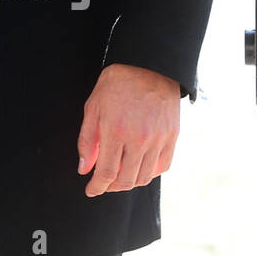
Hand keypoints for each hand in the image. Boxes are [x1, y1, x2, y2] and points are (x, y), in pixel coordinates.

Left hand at [77, 62, 179, 196]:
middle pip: (126, 180)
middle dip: (111, 187)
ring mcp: (158, 139)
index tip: (90, 190)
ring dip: (130, 182)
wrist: (148, 65)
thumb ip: (87, 140)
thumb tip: (84, 168)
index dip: (97, 187)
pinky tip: (138, 168)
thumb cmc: (116, 83)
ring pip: (145, 177)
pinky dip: (149, 173)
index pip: (106, 172)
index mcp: (115, 131)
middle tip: (103, 183)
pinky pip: (162, 166)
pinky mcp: (172, 137)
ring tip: (119, 176)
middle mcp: (139, 139)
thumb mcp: (93, 107)